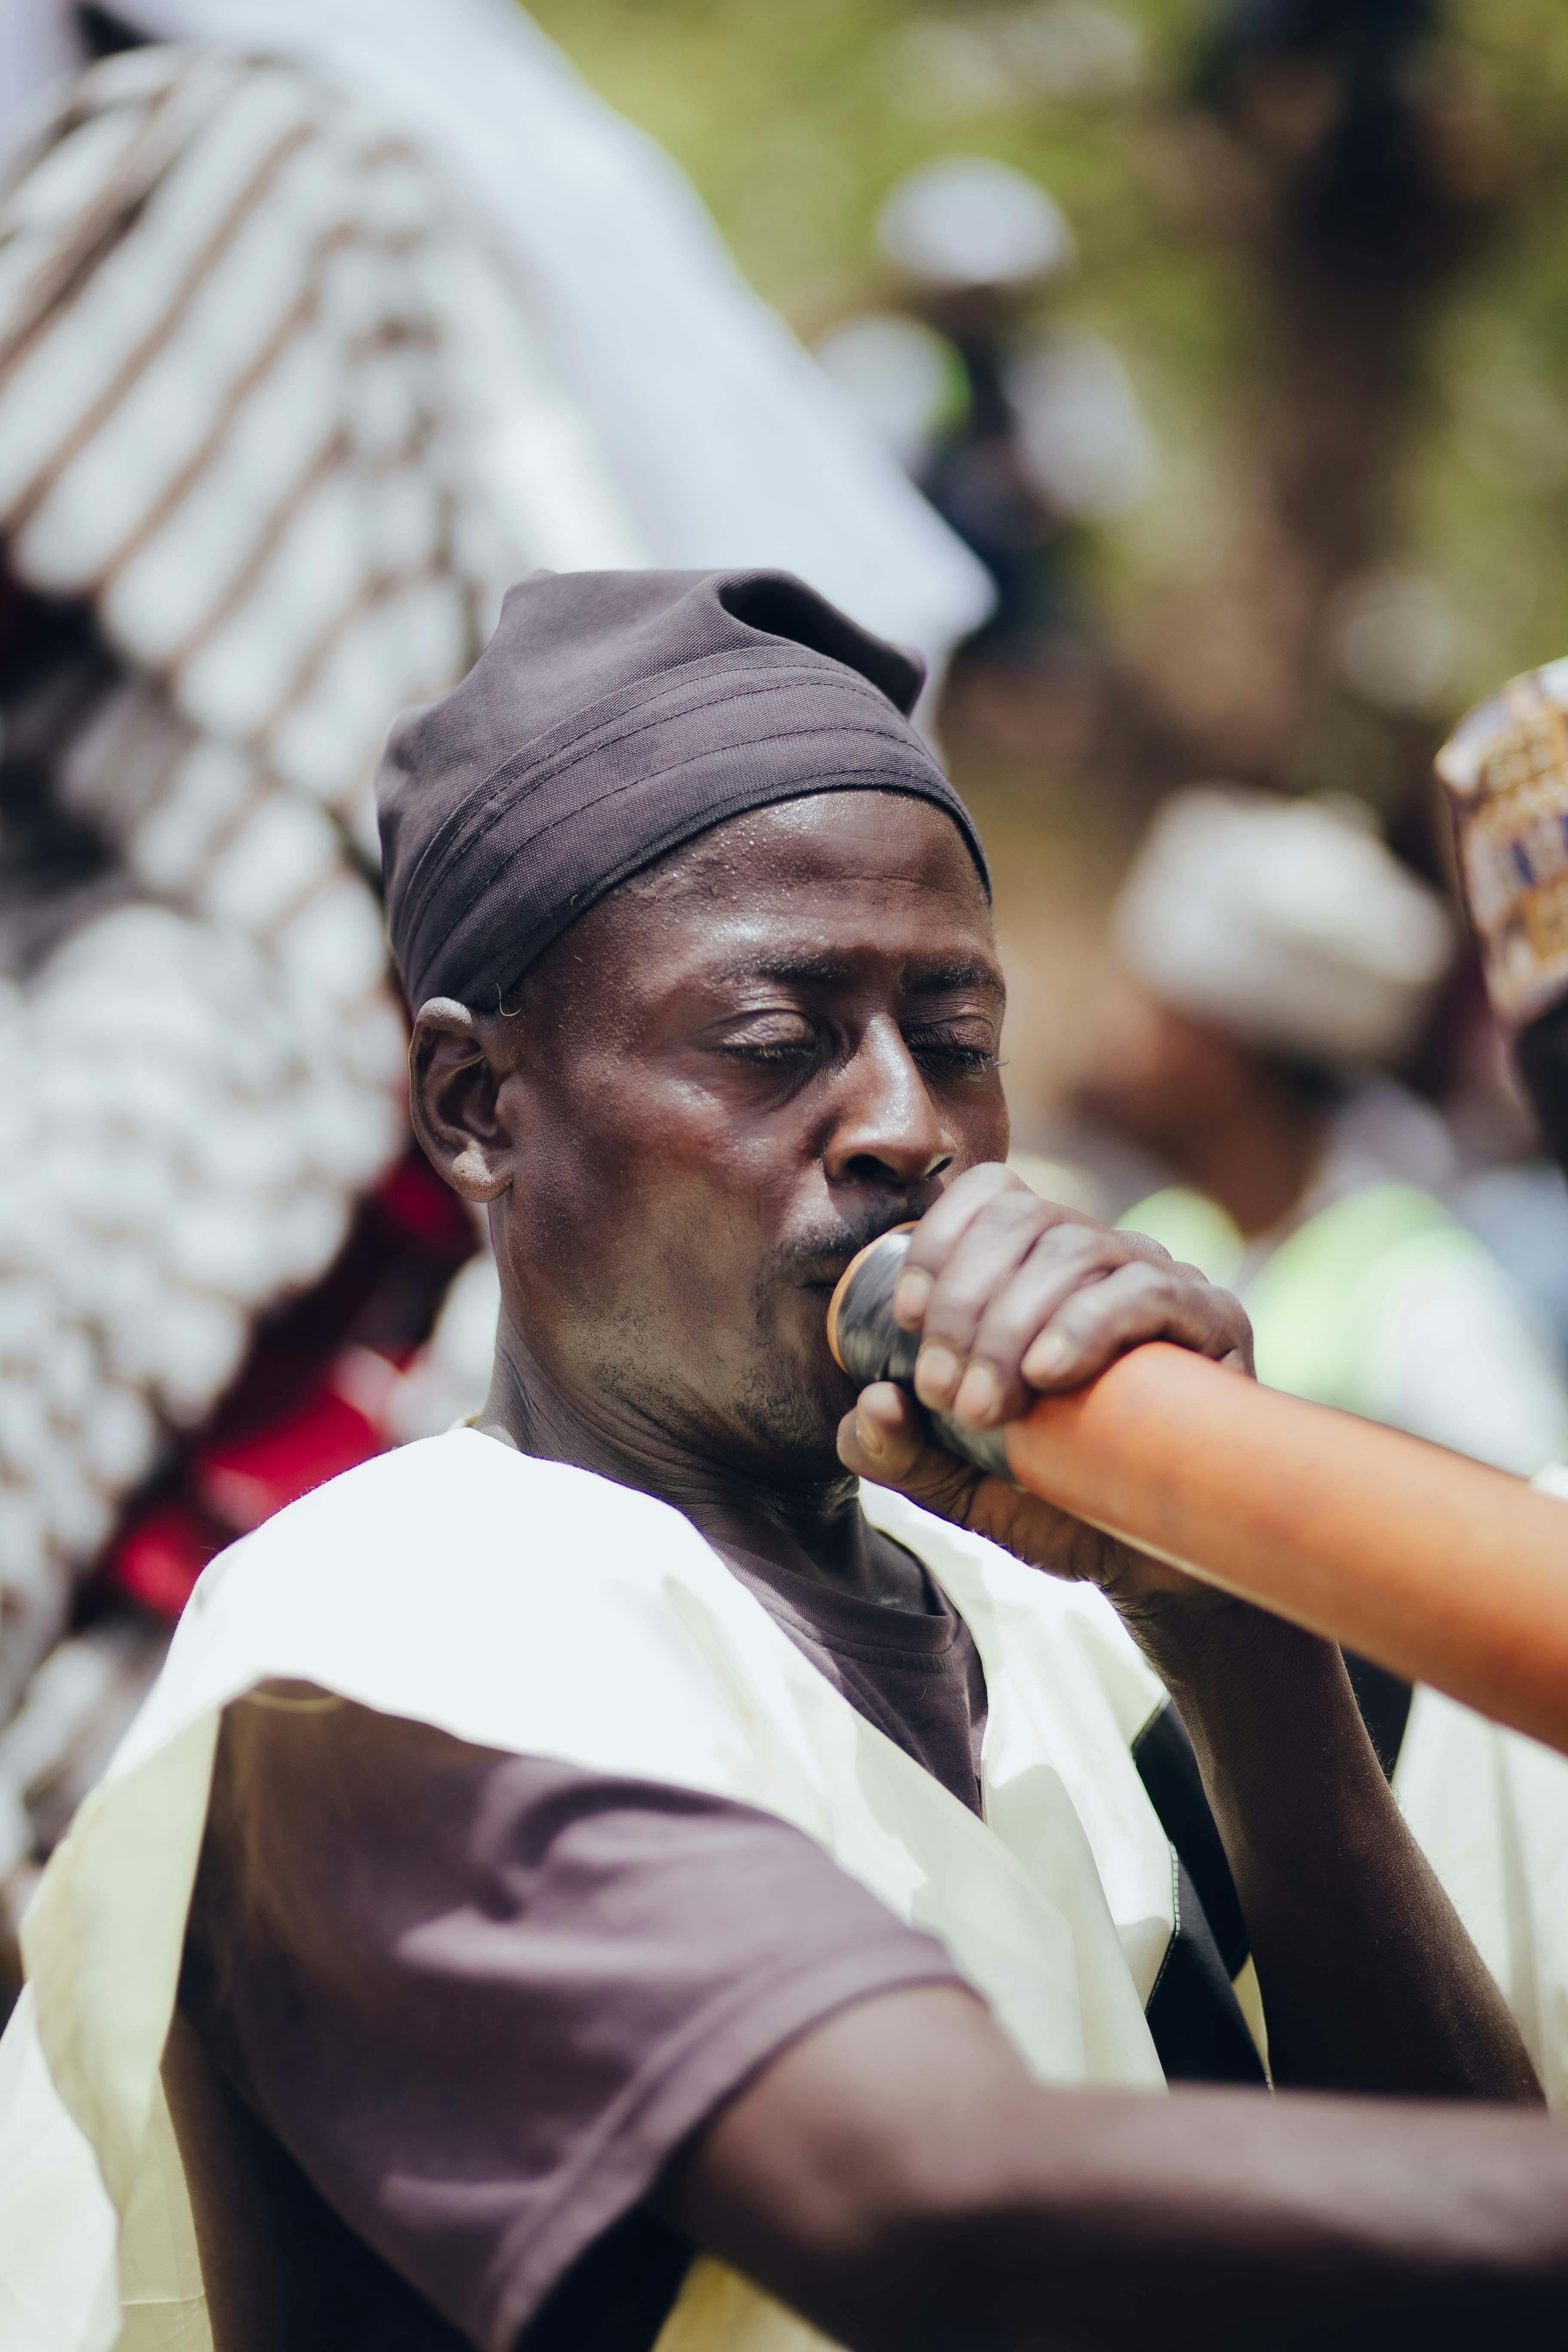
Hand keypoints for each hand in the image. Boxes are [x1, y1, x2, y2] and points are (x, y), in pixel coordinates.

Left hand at [836, 1163, 1253, 1616]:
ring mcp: (1162, 1281)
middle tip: (943, 1395)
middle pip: (1023, 1220)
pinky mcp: (1214, 1322)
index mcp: (1039, 1265)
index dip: (938, 1240)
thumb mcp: (955, 1481)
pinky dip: (1086, 1324)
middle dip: (964, 1304)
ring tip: (987, 1410)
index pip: (991, 1194)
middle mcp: (1102, 1256)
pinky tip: (1049, 1373)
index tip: (905, 1321)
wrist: (1154, 1563)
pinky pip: (1147, 1292)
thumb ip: (896, 1449)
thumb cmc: (1057, 1499)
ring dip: (1011, 1326)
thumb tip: (872, 1402)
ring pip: (1076, 1250)